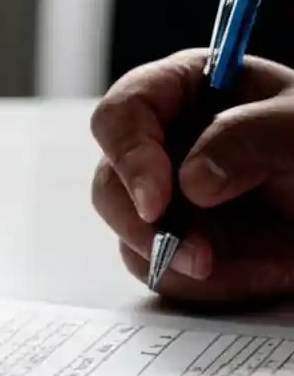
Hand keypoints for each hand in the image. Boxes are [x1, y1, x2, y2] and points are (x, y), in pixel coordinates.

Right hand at [91, 48, 293, 305]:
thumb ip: (249, 138)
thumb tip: (190, 183)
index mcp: (190, 90)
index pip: (124, 112)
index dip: (130, 155)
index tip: (158, 203)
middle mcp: (167, 142)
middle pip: (111, 184)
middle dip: (149, 228)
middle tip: (199, 256)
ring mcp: (169, 197)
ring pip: (129, 235)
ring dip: (183, 261)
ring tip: (264, 267)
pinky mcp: (178, 241)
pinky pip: (159, 271)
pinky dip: (204, 284)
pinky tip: (261, 274)